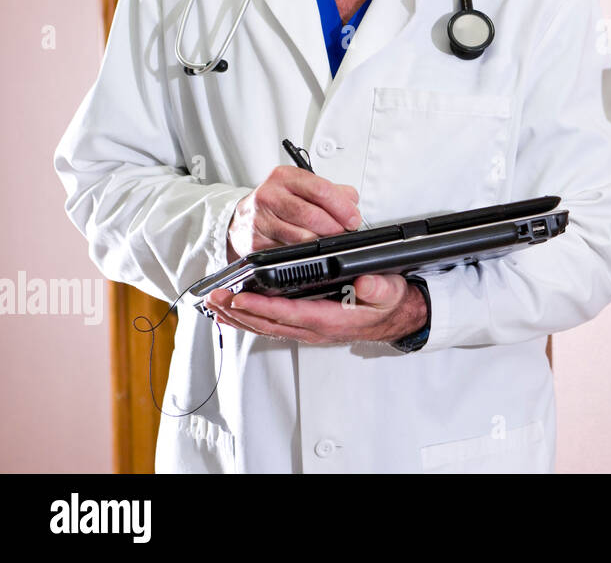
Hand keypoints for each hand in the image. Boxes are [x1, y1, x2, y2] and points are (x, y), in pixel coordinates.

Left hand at [203, 273, 427, 344]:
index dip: (264, 307)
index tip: (242, 297)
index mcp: (331, 320)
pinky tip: (234, 311)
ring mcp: (307, 329)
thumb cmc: (387, 302)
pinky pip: (271, 325)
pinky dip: (249, 318)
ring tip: (216, 303)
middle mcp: (314, 328)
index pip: (291, 314)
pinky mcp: (303, 325)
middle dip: (240, 311)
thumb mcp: (389, 291)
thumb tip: (364, 282)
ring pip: (266, 326)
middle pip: (269, 323)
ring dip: (239, 316)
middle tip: (216, 297)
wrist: (393, 317)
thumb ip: (378, 287)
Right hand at [227, 165, 361, 262]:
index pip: (320, 189)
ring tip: (327, 239)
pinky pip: (289, 252)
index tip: (353, 218)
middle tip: (343, 231)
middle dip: (335, 227)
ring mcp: (261, 221)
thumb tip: (352, 203)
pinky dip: (305, 253)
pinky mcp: (257, 243)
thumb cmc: (278, 201)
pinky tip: (309, 249)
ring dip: (322, 242)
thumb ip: (332, 191)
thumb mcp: (302, 187)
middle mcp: (269, 196)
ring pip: (302, 237)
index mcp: (284, 177)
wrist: (245, 218)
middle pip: (312, 215)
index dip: (342, 206)